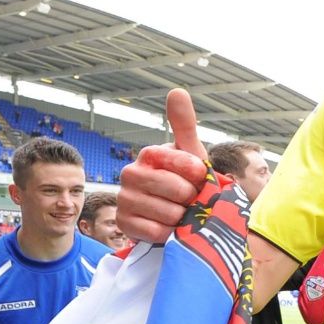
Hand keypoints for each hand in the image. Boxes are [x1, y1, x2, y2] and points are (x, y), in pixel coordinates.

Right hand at [116, 90, 207, 243]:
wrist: (180, 215)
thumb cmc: (188, 182)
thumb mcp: (192, 154)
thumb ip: (184, 124)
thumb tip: (177, 91)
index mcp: (149, 154)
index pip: (182, 162)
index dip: (197, 173)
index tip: (200, 177)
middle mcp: (130, 173)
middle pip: (176, 189)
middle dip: (192, 198)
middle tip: (191, 199)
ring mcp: (124, 198)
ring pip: (168, 212)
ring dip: (183, 218)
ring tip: (181, 214)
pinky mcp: (123, 223)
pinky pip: (156, 231)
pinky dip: (169, 233)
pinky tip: (168, 227)